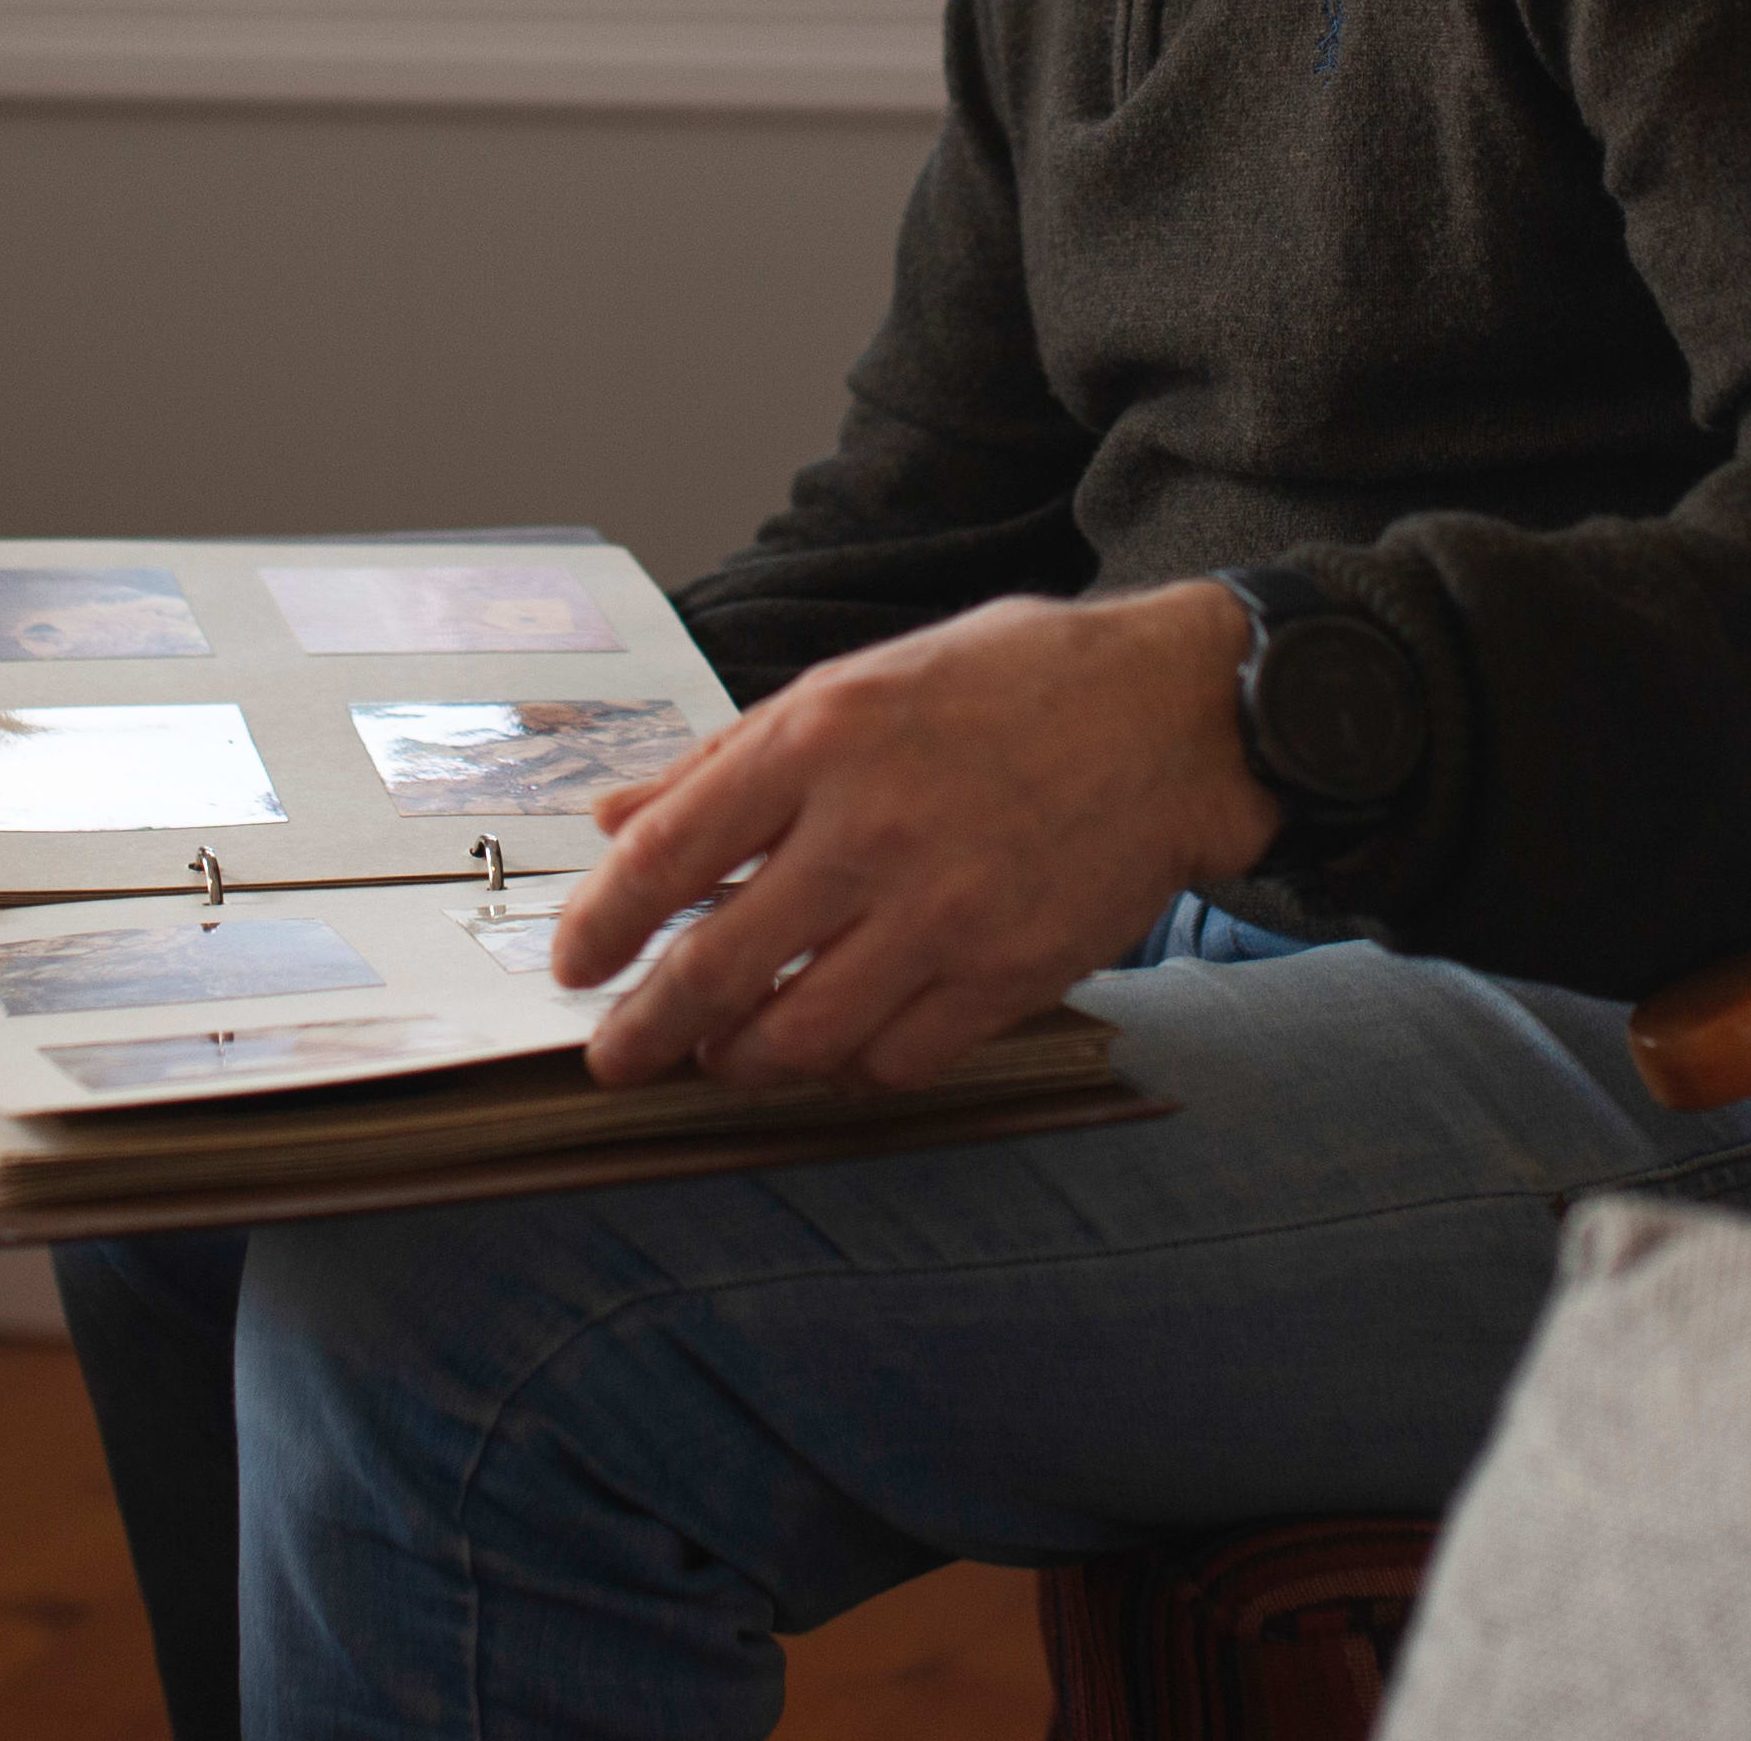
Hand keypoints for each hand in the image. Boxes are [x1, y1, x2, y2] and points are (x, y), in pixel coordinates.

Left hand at [549, 584, 1282, 1092]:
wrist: (1179, 717)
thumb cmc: (1014, 684)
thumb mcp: (861, 681)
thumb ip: (730, 758)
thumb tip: (617, 817)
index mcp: (825, 735)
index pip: (670, 852)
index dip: (602, 923)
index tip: (572, 965)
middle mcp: (874, 829)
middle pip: (716, 968)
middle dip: (643, 1031)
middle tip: (613, 1058)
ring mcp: (945, 912)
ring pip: (800, 1036)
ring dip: (739, 1061)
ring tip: (720, 1056)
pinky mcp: (1009, 974)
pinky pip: (894, 1061)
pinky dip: (846, 1069)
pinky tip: (831, 1049)